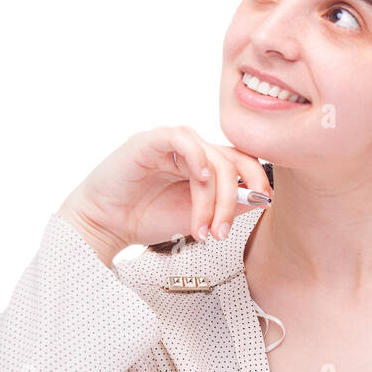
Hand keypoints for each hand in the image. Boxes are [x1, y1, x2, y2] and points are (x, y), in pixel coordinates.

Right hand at [57, 126, 272, 259]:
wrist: (107, 224)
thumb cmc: (148, 217)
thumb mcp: (199, 217)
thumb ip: (229, 205)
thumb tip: (261, 199)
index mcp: (207, 164)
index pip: (243, 161)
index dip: (259, 179)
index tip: (264, 203)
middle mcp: (193, 151)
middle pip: (232, 163)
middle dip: (231, 203)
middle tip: (221, 232)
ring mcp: (172, 144)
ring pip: (211, 160)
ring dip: (211, 200)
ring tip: (203, 229)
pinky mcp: (150, 141)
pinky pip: (181, 138)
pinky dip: (196, 157)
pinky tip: (199, 178)